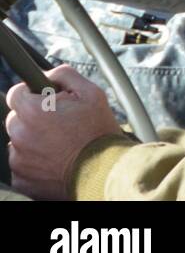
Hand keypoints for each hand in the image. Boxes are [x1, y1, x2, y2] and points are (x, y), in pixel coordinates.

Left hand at [6, 65, 123, 200]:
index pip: (15, 94)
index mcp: (33, 111)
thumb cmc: (98, 130)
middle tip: (56, 121)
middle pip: (15, 118)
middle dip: (31, 116)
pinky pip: (21, 162)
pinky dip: (33, 159)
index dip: (29, 92)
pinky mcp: (20, 178)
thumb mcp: (91, 92)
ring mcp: (18, 159)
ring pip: (18, 140)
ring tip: (58, 141)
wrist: (102, 169)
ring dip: (31, 138)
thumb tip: (49, 74)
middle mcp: (20, 135)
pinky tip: (53, 157)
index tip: (40, 97)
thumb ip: (65, 75)